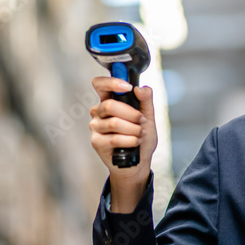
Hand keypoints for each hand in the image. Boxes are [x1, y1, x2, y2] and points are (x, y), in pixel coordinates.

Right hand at [89, 77, 157, 211]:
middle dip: (131, 114)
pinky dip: (130, 140)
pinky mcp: (96, 142)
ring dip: (133, 129)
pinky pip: (114, 138)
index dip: (111, 82)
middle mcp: (98, 112)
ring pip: (114, 123)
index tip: (127, 87)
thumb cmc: (141, 138)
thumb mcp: (148, 117)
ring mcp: (96, 127)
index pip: (100, 84)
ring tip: (140, 134)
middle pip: (110, 105)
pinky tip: (135, 142)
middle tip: (141, 121)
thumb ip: (146, 100)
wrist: (138, 162)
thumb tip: (140, 88)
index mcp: (109, 101)